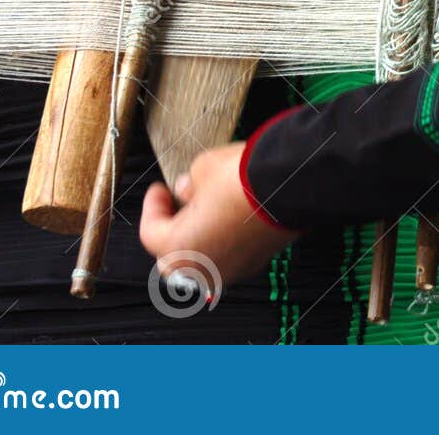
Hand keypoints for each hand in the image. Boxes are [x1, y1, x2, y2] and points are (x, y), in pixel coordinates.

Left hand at [139, 141, 298, 296]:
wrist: (288, 184)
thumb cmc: (242, 179)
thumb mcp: (201, 169)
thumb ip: (186, 185)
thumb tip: (185, 190)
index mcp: (178, 249)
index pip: (151, 233)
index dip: (152, 206)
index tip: (159, 189)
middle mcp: (202, 268)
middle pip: (173, 258)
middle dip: (171, 231)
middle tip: (176, 205)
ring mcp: (231, 269)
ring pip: (201, 261)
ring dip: (197, 239)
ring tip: (205, 210)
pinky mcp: (255, 263)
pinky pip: (227, 257)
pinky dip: (222, 242)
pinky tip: (229, 219)